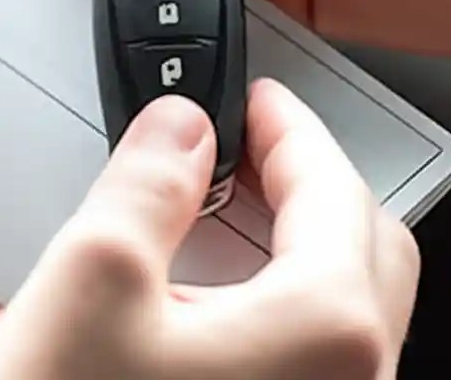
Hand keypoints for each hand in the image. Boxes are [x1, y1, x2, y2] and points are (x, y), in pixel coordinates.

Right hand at [0, 80, 418, 379]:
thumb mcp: (90, 279)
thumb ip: (147, 182)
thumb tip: (179, 132)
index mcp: (322, 330)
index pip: (336, 187)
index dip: (287, 124)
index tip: (254, 96)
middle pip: (359, 248)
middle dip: (304, 185)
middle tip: (244, 147)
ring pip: (327, 310)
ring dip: (277, 249)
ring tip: (199, 220)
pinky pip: (289, 362)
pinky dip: (251, 311)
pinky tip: (169, 308)